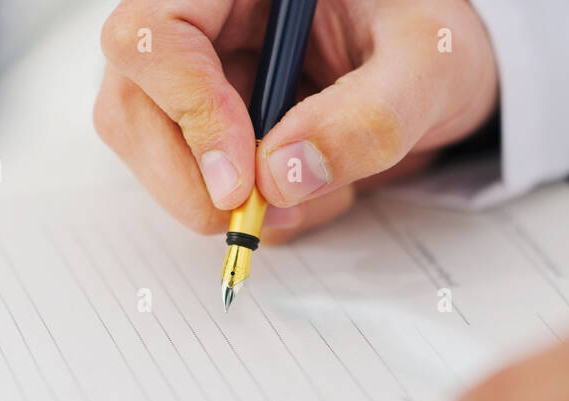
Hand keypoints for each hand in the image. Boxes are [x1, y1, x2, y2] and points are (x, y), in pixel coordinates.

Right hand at [95, 0, 497, 241]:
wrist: (437, 72)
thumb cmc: (429, 41)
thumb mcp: (427, 68)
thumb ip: (368, 119)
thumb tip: (281, 176)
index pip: (155, 32)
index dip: (186, 109)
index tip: (240, 178)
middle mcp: (205, 19)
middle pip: (131, 101)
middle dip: (187, 176)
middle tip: (254, 213)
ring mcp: (198, 76)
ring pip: (150, 150)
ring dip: (223, 201)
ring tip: (313, 192)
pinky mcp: (209, 126)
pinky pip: (194, 186)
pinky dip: (254, 211)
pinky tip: (311, 190)